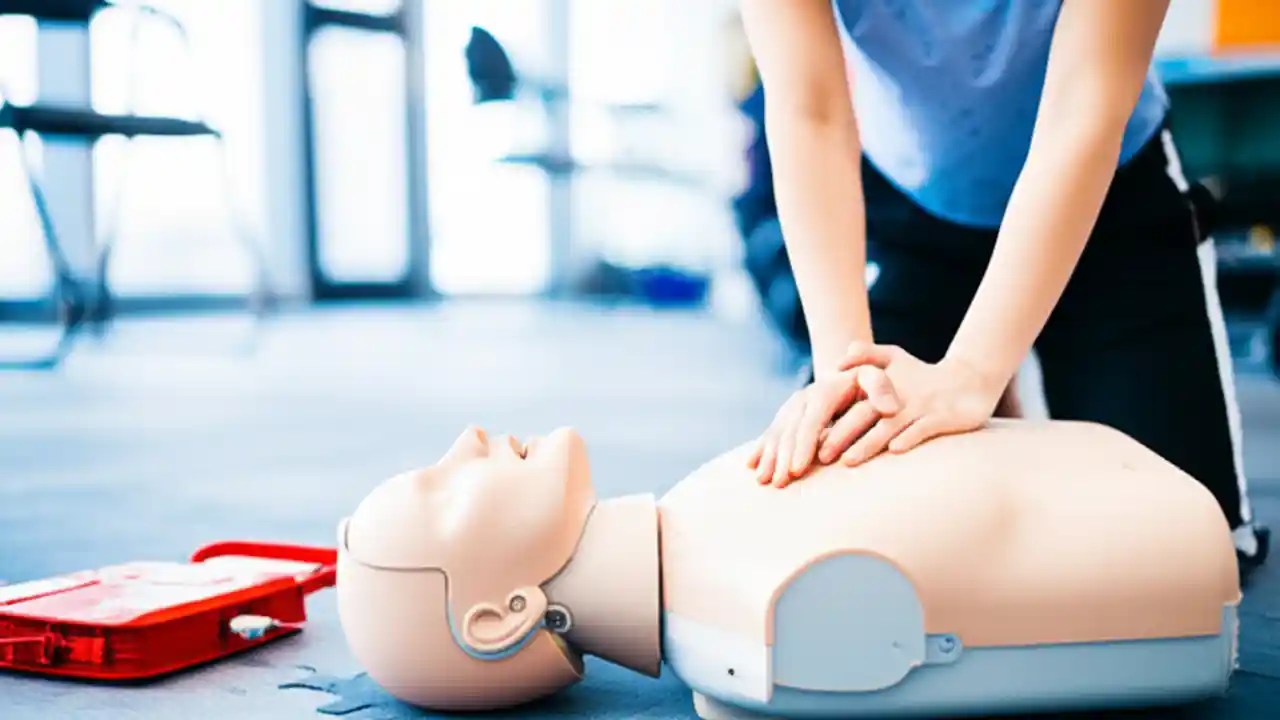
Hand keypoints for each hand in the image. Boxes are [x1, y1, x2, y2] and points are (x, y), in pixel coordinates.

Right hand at [748, 364, 900, 487]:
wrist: (845, 372)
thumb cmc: (866, 384)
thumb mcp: (875, 379)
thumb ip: (882, 389)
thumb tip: (891, 409)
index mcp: (823, 392)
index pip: (811, 422)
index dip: (803, 446)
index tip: (799, 469)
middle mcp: (803, 399)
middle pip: (790, 431)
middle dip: (783, 458)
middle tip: (781, 482)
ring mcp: (792, 408)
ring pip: (777, 433)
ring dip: (770, 457)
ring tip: (765, 480)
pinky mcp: (786, 416)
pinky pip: (770, 433)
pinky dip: (761, 450)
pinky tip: (752, 467)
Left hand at [829, 343, 1002, 465]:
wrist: (970, 380)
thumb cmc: (922, 374)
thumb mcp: (894, 357)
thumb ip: (866, 354)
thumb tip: (836, 362)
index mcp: (883, 384)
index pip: (852, 402)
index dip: (833, 419)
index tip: (811, 438)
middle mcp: (899, 395)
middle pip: (865, 416)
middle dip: (842, 435)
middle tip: (821, 456)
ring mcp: (921, 406)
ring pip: (890, 426)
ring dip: (868, 444)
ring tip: (849, 460)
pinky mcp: (942, 417)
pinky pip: (923, 429)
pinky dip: (909, 437)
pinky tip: (894, 450)